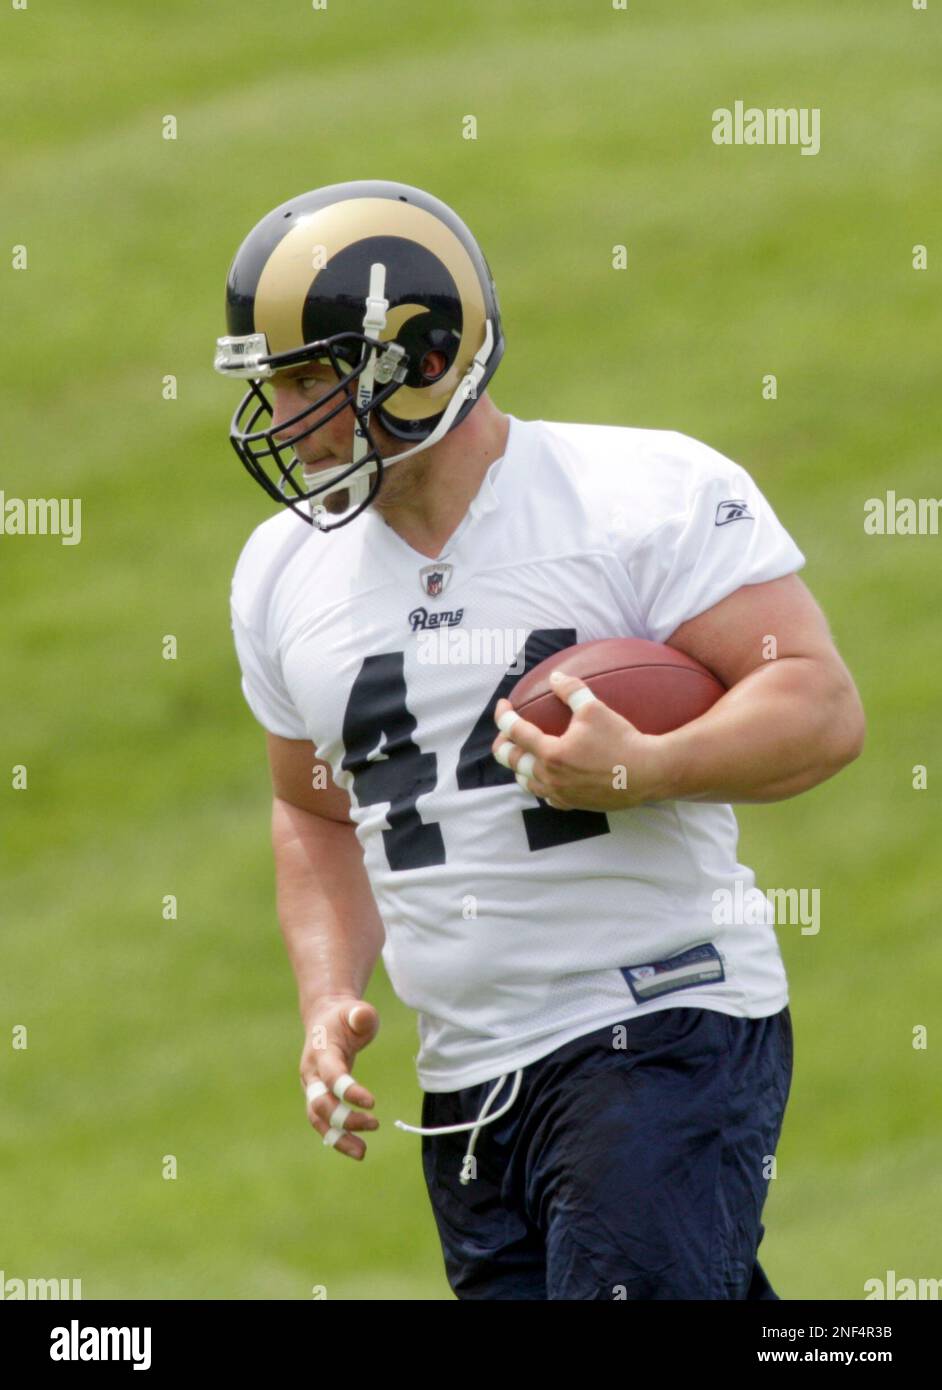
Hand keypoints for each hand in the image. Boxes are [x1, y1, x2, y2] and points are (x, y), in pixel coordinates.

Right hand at [300, 996, 379, 1160]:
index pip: (332, 1077)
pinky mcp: (317, 1097)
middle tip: (375, 1124)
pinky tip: (357, 1147)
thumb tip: (362, 1016)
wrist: (324, 1019)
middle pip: (320, 1103)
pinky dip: (337, 1137)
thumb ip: (360, 1014)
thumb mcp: (356, 1010)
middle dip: (345, 1119)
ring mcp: (311, 1088)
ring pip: (318, 1119)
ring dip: (338, 1138)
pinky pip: (323, 1122)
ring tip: (362, 1153)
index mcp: (321, 1052)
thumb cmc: (345, 1017)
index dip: (349, 1091)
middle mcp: (311, 1074)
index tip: (372, 1103)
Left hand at [491, 669, 670, 811]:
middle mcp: (550, 776)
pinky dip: (539, 785)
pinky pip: (547, 797)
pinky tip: (545, 779)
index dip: (504, 716)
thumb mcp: (595, 708)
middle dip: (502, 746)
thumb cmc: (621, 739)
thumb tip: (555, 677)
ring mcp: (561, 793)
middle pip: (513, 761)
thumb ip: (571, 690)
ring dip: (518, 768)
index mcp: (551, 752)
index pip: (515, 732)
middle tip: (503, 734)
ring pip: (527, 783)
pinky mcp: (574, 804)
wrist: (647, 773)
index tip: (503, 706)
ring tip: (519, 757)